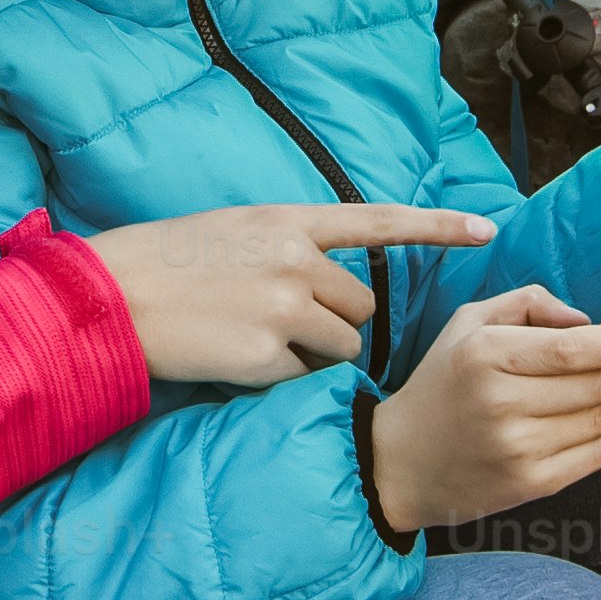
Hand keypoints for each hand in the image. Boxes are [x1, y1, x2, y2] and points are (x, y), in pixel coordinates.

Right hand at [88, 200, 492, 389]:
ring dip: (315, 355)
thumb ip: (288, 247)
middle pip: (362, 308)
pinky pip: (302, 378)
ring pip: (342, 348)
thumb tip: (330, 281)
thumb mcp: (233, 230)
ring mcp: (282, 308)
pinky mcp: (266, 356)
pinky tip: (237, 359)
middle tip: (282, 323)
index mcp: (288, 221)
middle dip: (336, 324)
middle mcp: (294, 260)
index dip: (438, 226)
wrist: (112, 297)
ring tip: (256, 340)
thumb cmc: (165, 264)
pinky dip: (279, 378)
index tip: (488, 229)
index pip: (378, 221)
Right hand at [367, 290, 600, 531]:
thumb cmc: (441, 386)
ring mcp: (517, 448)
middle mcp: (501, 402)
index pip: (576, 348)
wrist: (399, 462)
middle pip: (599, 384)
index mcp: (485, 355)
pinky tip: (589, 419)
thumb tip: (586, 320)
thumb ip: (528, 303)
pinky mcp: (529, 484)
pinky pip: (595, 454)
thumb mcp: (467, 324)